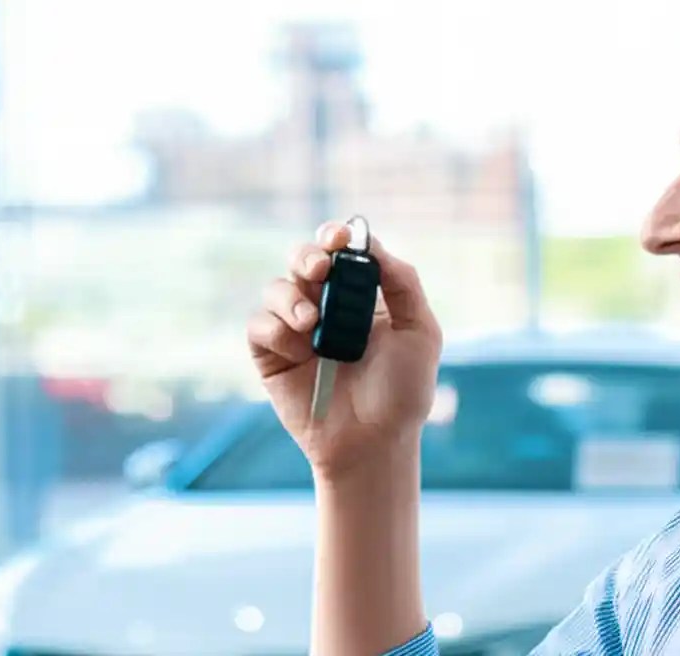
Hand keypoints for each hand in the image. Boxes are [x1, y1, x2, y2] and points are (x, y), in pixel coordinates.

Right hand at [246, 221, 442, 479]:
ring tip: (312, 323)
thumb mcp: (420, 333)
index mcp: (361, 295)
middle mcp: (326, 306)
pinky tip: (300, 352)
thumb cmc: (403, 392)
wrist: (375, 443)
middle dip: (307, 255)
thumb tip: (374, 244)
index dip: (336, 235)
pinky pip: (258, 326)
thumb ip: (404, 284)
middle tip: (319, 268)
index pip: (342, 251)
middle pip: (302, 259)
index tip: (341, 236)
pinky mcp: (272, 357)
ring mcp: (296, 331)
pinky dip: (276, 330)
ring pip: (276, 288)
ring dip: (290, 297)